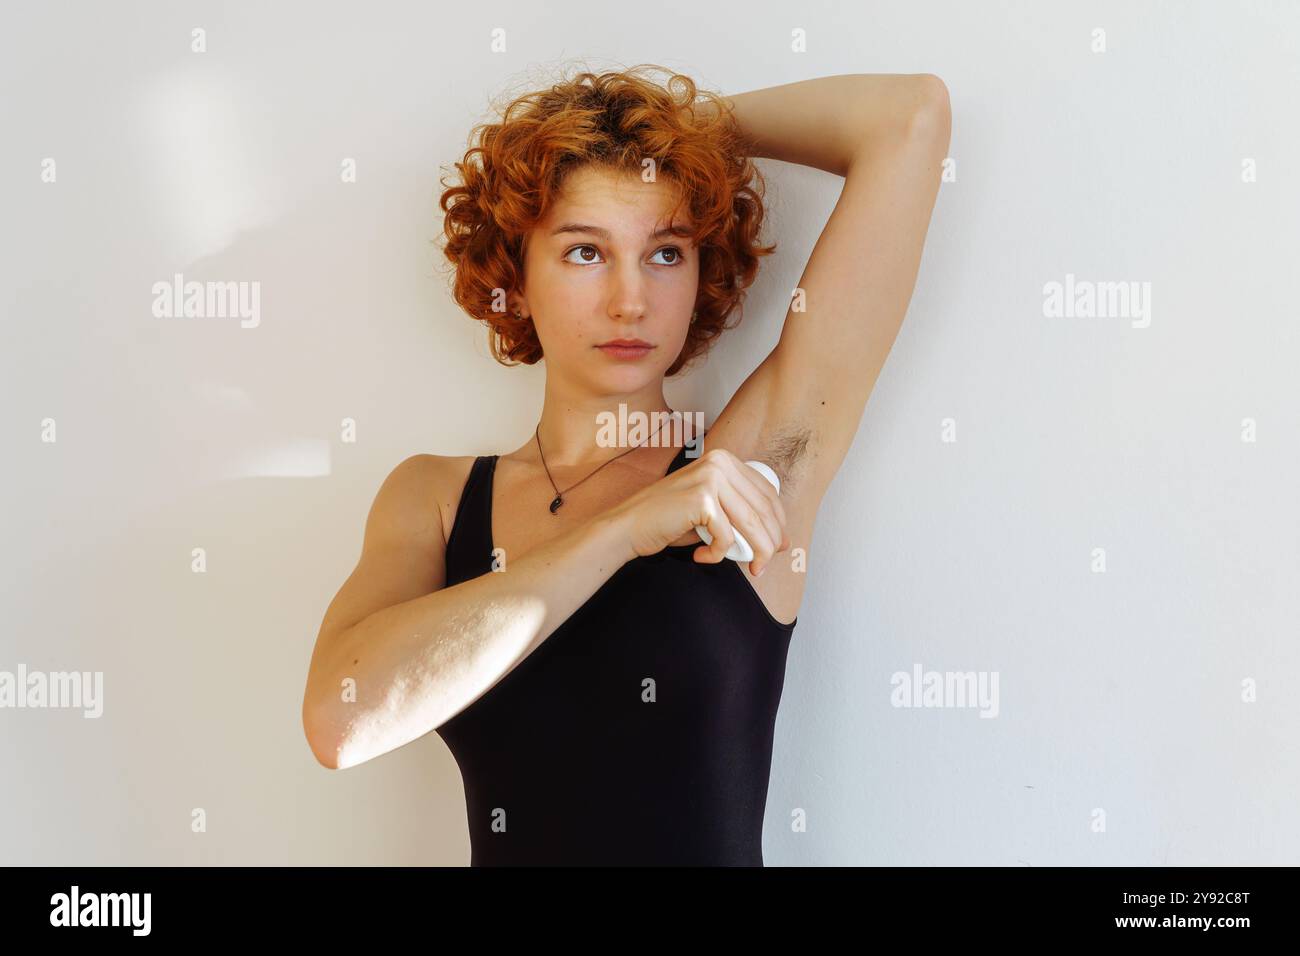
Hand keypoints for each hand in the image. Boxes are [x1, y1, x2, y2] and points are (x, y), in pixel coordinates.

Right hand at [608, 447, 789, 575]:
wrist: (629, 526)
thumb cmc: (669, 521)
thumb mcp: (712, 510)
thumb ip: (741, 515)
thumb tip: (779, 538)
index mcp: (725, 460)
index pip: (767, 494)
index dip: (778, 524)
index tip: (778, 546)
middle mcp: (719, 463)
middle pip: (763, 510)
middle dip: (769, 544)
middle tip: (762, 566)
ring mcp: (710, 478)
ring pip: (751, 525)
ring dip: (754, 553)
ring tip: (749, 568)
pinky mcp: (701, 499)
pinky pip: (726, 537)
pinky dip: (717, 554)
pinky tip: (701, 555)